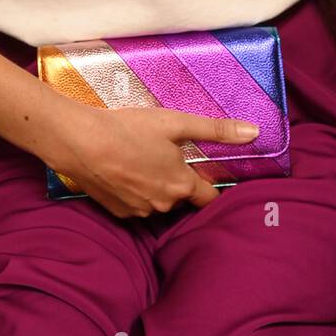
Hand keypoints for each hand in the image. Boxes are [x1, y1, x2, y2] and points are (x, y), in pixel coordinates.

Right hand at [42, 100, 259, 218]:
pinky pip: (135, 204)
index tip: (207, 172)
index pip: (210, 198)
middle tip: (166, 154)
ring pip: (158, 202)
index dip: (211, 185)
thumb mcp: (176, 123)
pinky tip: (124, 170)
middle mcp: (163, 206)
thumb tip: (255, 133)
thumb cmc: (129, 129)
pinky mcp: (117, 212)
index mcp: (182, 187)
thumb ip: (216, 130)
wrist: (80, 142)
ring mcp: (139, 212)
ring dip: (156, 186)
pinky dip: (134, 191)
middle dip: (178, 181)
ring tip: (142, 159)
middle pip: (182, 198)